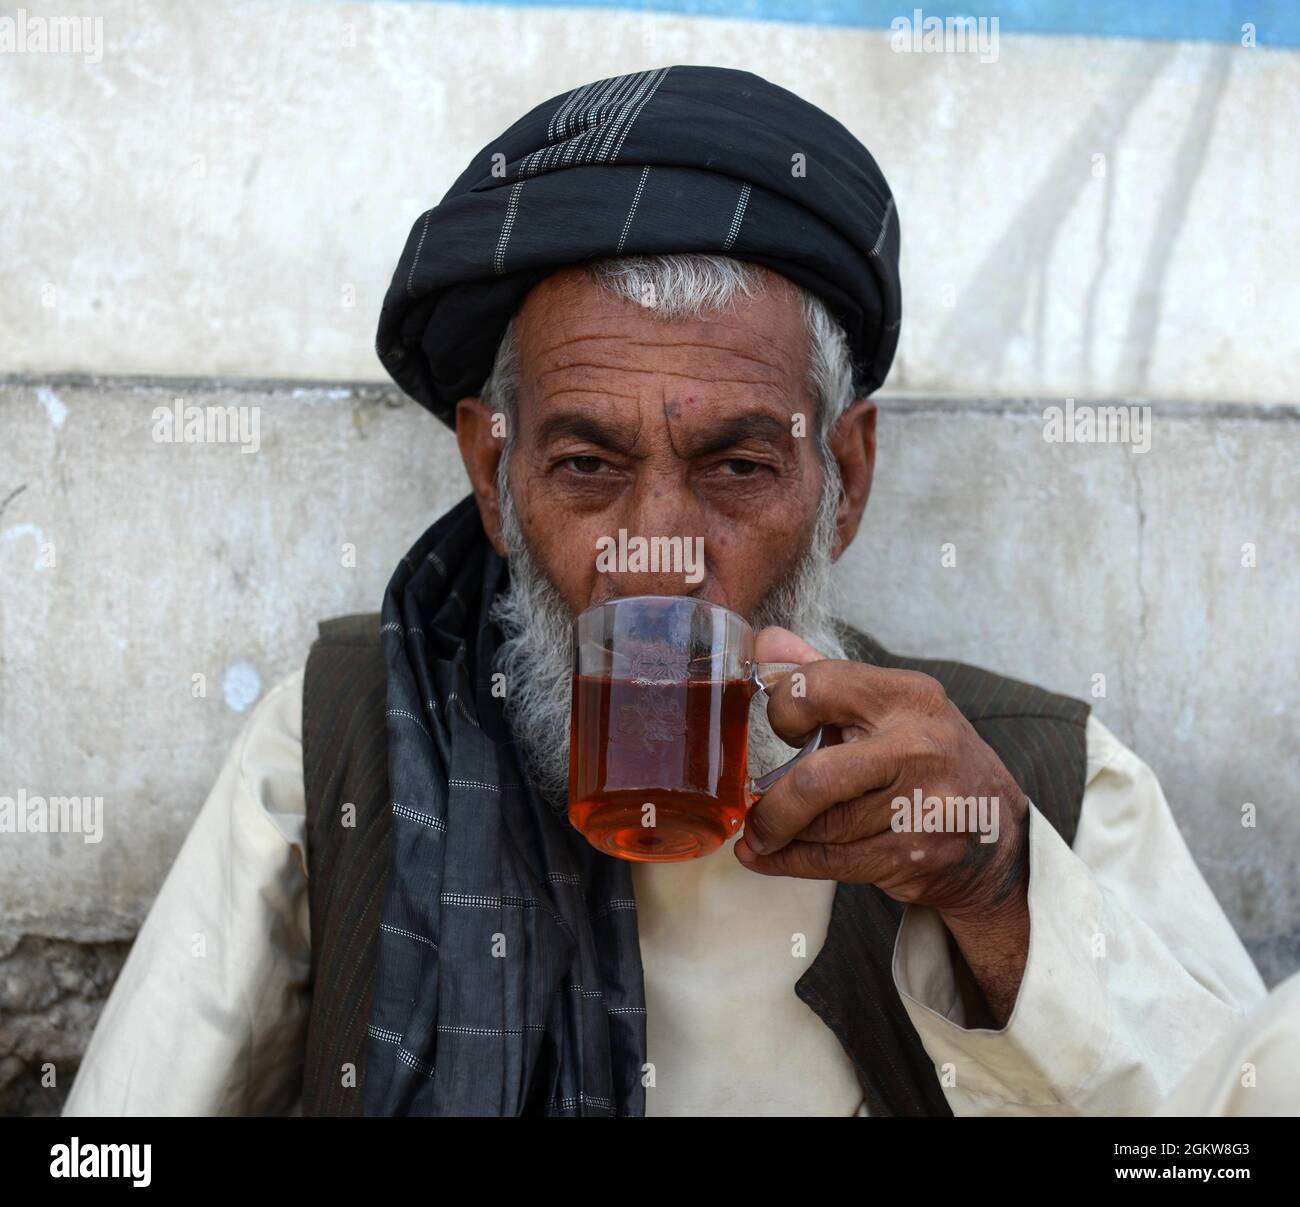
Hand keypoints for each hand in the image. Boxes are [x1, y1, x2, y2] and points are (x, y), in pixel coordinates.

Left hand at [738, 627, 1032, 1022]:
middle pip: (815, 780)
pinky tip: (770, 858)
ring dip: (782, 836)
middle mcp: (919, 748)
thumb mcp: (889, 705)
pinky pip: (833, 862)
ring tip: (766, 834)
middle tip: (754, 816)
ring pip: (821, 828)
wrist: (995, 832)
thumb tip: (764, 642)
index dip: (782, 711)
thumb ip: (823, 675)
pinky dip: (790, 863)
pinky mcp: (917, 855)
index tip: (783, 731)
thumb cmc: (927, 759)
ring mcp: (923, 807)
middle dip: (773, 807)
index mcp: (908, 696)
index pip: (817, 688)